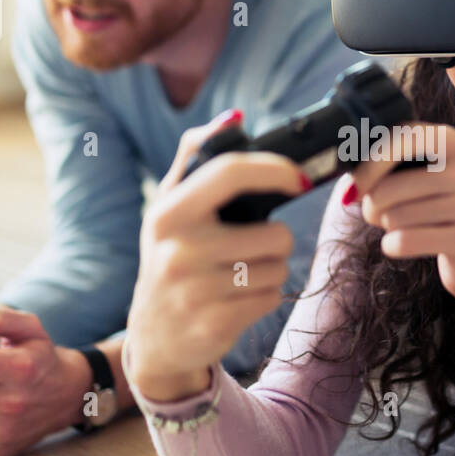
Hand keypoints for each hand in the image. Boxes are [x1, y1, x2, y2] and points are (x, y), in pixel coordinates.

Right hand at [126, 109, 307, 401]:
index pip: (230, 172)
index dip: (275, 169)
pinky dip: (265, 296)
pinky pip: (271, 298)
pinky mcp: (214, 325)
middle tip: (253, 245)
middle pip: (274, 233)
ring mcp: (195, 292)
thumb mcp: (171, 206)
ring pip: (278, 267)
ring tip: (240, 273)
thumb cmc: (172, 256)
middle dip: (275, 238)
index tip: (299, 179)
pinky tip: (238, 298)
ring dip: (271, 269)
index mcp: (169, 212)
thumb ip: (197, 155)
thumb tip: (235, 119)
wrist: (155, 336)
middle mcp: (178, 250)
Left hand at [346, 122, 454, 339]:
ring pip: (396, 216)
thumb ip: (390, 166)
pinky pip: (406, 240)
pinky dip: (393, 246)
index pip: (404, 139)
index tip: (354, 186)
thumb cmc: (444, 214)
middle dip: (372, 204)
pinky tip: (403, 245)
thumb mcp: (426, 179)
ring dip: (386, 226)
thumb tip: (346, 181)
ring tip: (400, 227)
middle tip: (374, 213)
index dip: (369, 163)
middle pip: (392, 185)